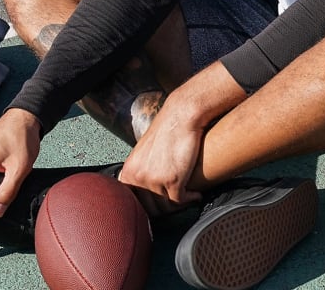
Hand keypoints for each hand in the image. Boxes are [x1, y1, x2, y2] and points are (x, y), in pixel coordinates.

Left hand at [118, 97, 203, 215]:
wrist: (182, 116)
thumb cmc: (167, 130)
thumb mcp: (144, 151)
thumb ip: (141, 170)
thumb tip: (146, 188)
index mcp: (128, 171)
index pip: (134, 202)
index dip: (148, 207)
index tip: (160, 207)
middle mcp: (138, 178)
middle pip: (150, 208)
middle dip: (165, 208)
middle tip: (176, 204)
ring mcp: (154, 180)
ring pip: (166, 206)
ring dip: (179, 205)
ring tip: (187, 198)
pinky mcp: (173, 180)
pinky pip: (180, 201)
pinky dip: (190, 200)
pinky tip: (195, 196)